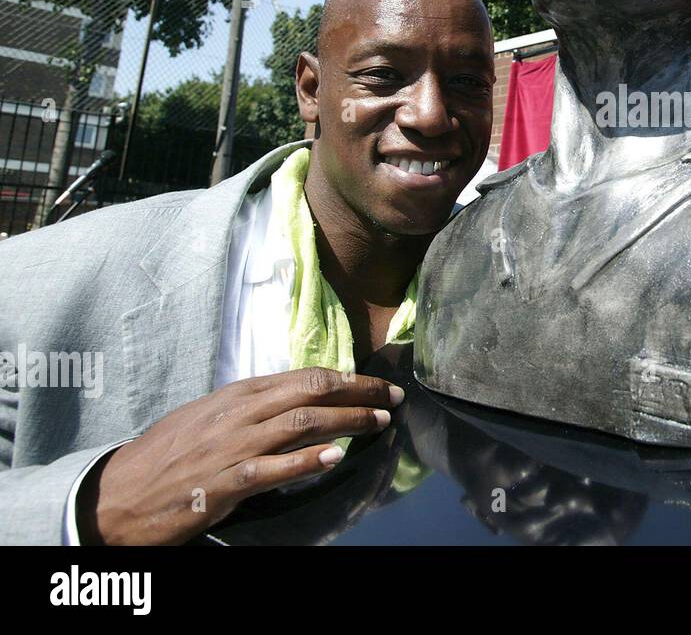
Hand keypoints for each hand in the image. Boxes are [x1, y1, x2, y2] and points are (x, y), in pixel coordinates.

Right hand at [79, 367, 403, 544]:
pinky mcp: (221, 483)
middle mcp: (238, 414)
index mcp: (238, 395)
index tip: (378, 385)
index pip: (304, 376)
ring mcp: (230, 447)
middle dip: (358, 392)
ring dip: (345, 422)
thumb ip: (253, 408)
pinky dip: (304, 462)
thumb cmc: (167, 454)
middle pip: (310, 392)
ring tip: (378, 423)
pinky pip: (270, 469)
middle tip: (392, 399)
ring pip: (299, 424)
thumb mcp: (210, 417)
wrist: (117, 494)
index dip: (347, 378)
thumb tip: (298, 400)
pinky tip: (333, 457)